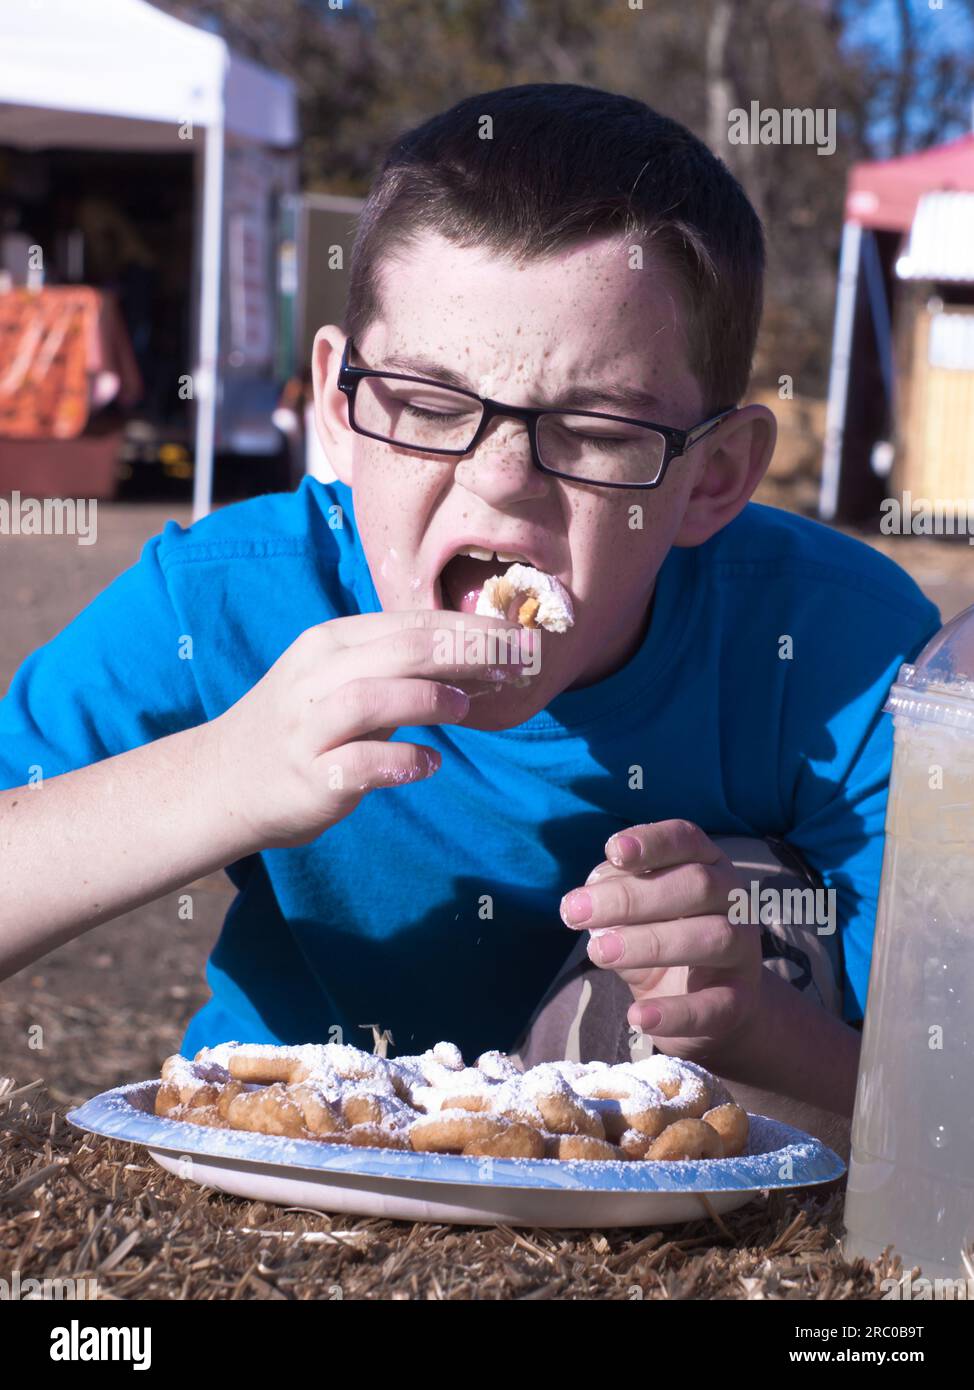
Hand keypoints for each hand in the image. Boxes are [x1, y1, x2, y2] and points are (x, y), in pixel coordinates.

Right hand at [210, 608, 532, 849]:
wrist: (223, 781)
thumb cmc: (303, 726)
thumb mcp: (343, 681)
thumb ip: (402, 669)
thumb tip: (484, 662)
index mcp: (330, 643)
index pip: (410, 624)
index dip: (472, 629)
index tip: (521, 638)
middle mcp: (315, 677)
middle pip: (401, 650)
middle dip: (468, 653)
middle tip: (517, 663)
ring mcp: (307, 728)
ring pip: (372, 698)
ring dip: (428, 699)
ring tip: (467, 707)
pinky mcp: (308, 777)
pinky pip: (358, 764)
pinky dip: (401, 761)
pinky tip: (430, 764)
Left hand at [559, 820, 762, 1063]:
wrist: (713, 1007)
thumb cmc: (665, 940)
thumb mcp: (638, 913)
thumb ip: (617, 895)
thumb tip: (590, 896)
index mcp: (707, 865)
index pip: (687, 839)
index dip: (652, 842)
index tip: (612, 851)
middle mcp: (733, 901)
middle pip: (697, 885)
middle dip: (631, 897)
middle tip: (576, 913)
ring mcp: (742, 951)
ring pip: (712, 937)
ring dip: (649, 943)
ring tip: (598, 953)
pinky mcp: (739, 1001)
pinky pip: (714, 1005)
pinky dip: (675, 1012)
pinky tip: (637, 1016)